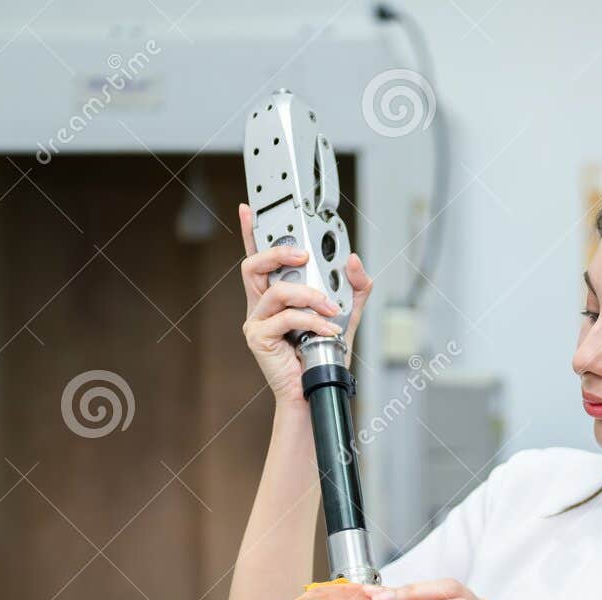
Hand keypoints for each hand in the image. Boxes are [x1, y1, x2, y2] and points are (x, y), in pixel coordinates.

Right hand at [237, 202, 373, 405]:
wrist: (317, 388)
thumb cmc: (324, 354)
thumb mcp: (345, 313)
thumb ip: (354, 287)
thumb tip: (353, 261)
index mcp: (274, 295)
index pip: (259, 258)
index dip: (250, 233)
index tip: (248, 209)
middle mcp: (260, 305)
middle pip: (254, 265)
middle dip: (279, 253)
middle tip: (304, 257)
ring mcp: (256, 321)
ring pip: (276, 291)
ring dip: (309, 296)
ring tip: (330, 309)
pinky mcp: (258, 337)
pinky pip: (285, 318)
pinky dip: (311, 321)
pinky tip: (327, 330)